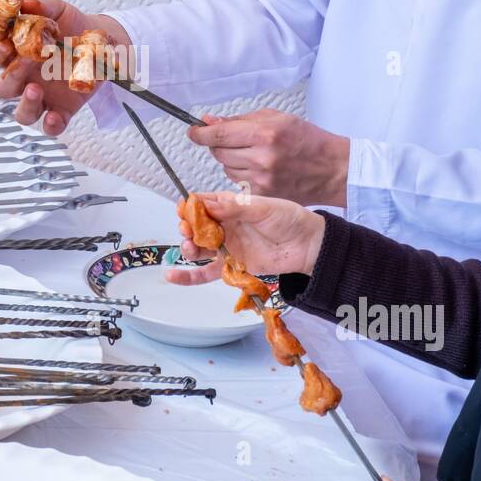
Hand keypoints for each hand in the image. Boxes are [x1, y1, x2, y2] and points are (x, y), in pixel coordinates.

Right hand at [0, 0, 130, 136]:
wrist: (103, 41)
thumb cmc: (73, 25)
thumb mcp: (59, 11)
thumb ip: (43, 7)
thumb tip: (26, 3)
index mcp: (17, 54)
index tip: (5, 43)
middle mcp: (25, 79)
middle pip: (4, 87)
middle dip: (10, 77)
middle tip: (25, 62)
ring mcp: (43, 97)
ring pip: (22, 113)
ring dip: (25, 105)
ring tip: (35, 90)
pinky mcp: (62, 110)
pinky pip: (51, 126)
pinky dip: (51, 125)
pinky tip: (54, 117)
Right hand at [165, 191, 324, 284]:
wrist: (307, 246)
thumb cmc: (289, 220)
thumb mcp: (263, 208)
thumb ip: (235, 207)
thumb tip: (209, 204)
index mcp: (230, 205)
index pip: (202, 203)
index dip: (190, 207)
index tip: (185, 212)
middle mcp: (224, 224)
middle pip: (195, 226)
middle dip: (187, 228)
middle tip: (188, 231)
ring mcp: (226, 246)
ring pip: (198, 248)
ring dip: (188, 248)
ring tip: (189, 249)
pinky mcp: (230, 265)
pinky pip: (205, 272)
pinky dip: (188, 276)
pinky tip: (172, 276)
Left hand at [187, 109, 349, 207]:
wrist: (331, 169)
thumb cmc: (306, 139)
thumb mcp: (276, 118)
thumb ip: (240, 120)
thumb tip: (209, 121)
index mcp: (265, 134)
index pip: (219, 134)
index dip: (200, 133)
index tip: (193, 132)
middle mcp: (261, 158)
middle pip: (219, 151)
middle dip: (220, 144)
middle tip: (236, 141)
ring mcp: (261, 179)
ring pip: (226, 168)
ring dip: (232, 160)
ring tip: (254, 155)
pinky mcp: (262, 195)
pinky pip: (236, 182)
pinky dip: (242, 175)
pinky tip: (259, 170)